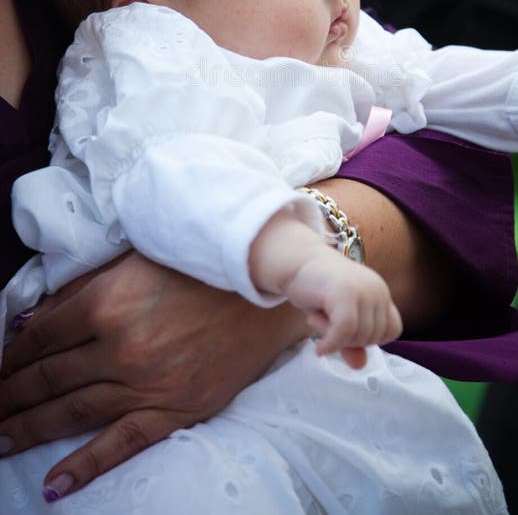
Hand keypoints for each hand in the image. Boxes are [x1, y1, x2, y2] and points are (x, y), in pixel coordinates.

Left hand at [0, 252, 307, 498]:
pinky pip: (121, 444)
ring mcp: (147, 383)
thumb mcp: (135, 260)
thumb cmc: (199, 269)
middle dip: (8, 396)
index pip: (41, 338)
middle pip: (47, 378)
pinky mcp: (175, 409)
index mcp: (107, 301)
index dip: (10, 357)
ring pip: (71, 412)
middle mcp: (121, 346)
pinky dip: (84, 467)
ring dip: (27, 429)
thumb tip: (32, 322)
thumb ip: (82, 288)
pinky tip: (53, 484)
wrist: (265, 294)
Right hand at [285, 250, 401, 369]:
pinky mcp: (345, 292)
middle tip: (326, 322)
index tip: (347, 331)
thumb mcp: (338, 318)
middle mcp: (377, 289)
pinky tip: (320, 348)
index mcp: (380, 292)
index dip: (371, 339)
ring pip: (359, 336)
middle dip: (348, 339)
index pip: (392, 329)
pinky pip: (345, 331)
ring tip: (319, 319)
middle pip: (374, 337)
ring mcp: (363, 290)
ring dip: (335, 338)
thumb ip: (351, 340)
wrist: (296, 261)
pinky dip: (331, 345)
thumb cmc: (317, 289)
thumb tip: (360, 366)